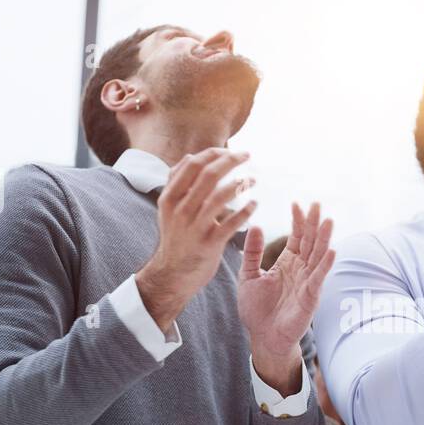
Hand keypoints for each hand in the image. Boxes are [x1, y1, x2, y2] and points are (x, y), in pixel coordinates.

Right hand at [135, 148, 257, 327]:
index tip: (230, 150)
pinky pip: (231, 223)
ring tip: (253, 180)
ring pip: (220, 196)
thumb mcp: (169, 209)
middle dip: (230, 160)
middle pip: (208, 175)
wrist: (172, 274)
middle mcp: (180, 210)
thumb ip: (177, 183)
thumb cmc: (176, 237)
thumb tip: (190, 157)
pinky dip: (245, 212)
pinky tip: (254, 205)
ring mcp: (194, 227)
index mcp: (169, 197)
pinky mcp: (208, 243)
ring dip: (240, 184)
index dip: (213, 153)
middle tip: (247, 155)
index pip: (192, 164)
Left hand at [238, 202, 334, 394]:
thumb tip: (254, 225)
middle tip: (317, 204)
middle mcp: (300, 270)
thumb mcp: (248, 276)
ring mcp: (308, 282)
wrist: (262, 338)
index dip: (298, 221)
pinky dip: (325, 264)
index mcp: (287, 264)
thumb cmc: (257, 311)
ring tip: (328, 220)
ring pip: (318, 256)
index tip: (297, 204)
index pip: (297, 238)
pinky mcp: (310, 296)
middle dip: (314, 224)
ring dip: (324, 239)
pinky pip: (319, 277)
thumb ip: (251, 252)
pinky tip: (331, 250)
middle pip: (310, 242)